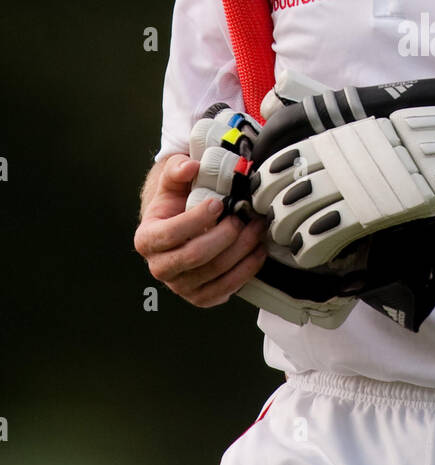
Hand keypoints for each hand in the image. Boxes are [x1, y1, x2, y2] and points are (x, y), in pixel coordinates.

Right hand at [133, 154, 267, 307]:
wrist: (181, 227)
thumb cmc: (176, 204)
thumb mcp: (171, 183)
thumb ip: (177, 170)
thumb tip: (190, 167)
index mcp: (147, 239)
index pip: (170, 234)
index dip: (197, 219)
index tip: (219, 203)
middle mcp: (160, 267)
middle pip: (195, 256)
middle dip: (225, 235)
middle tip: (242, 217)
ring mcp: (180, 286)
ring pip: (215, 272)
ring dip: (241, 250)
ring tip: (256, 228)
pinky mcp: (201, 297)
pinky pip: (225, 289)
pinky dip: (246, 270)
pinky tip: (257, 251)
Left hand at [250, 82, 434, 270]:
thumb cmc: (410, 132)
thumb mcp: (363, 110)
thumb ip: (321, 107)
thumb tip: (275, 98)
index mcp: (335, 133)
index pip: (282, 156)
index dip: (265, 175)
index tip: (262, 186)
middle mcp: (337, 158)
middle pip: (283, 186)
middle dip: (268, 205)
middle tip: (268, 215)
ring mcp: (352, 186)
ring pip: (297, 212)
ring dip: (285, 229)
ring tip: (286, 237)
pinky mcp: (370, 213)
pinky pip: (325, 235)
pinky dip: (309, 247)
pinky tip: (307, 253)